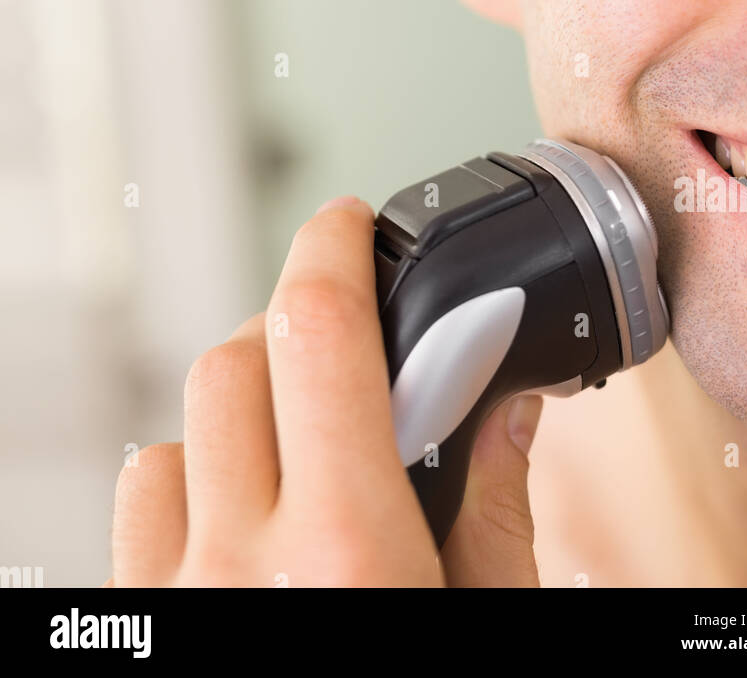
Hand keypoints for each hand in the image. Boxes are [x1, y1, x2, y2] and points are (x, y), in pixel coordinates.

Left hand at [109, 196, 542, 586]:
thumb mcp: (492, 622)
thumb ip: (497, 514)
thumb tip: (508, 406)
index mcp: (353, 555)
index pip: (319, 330)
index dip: (334, 247)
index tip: (350, 222)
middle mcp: (246, 566)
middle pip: (241, 356)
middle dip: (301, 324)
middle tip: (352, 347)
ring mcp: (178, 593)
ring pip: (187, 418)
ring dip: (250, 401)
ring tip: (308, 440)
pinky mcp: (139, 618)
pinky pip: (145, 494)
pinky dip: (196, 469)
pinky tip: (248, 502)